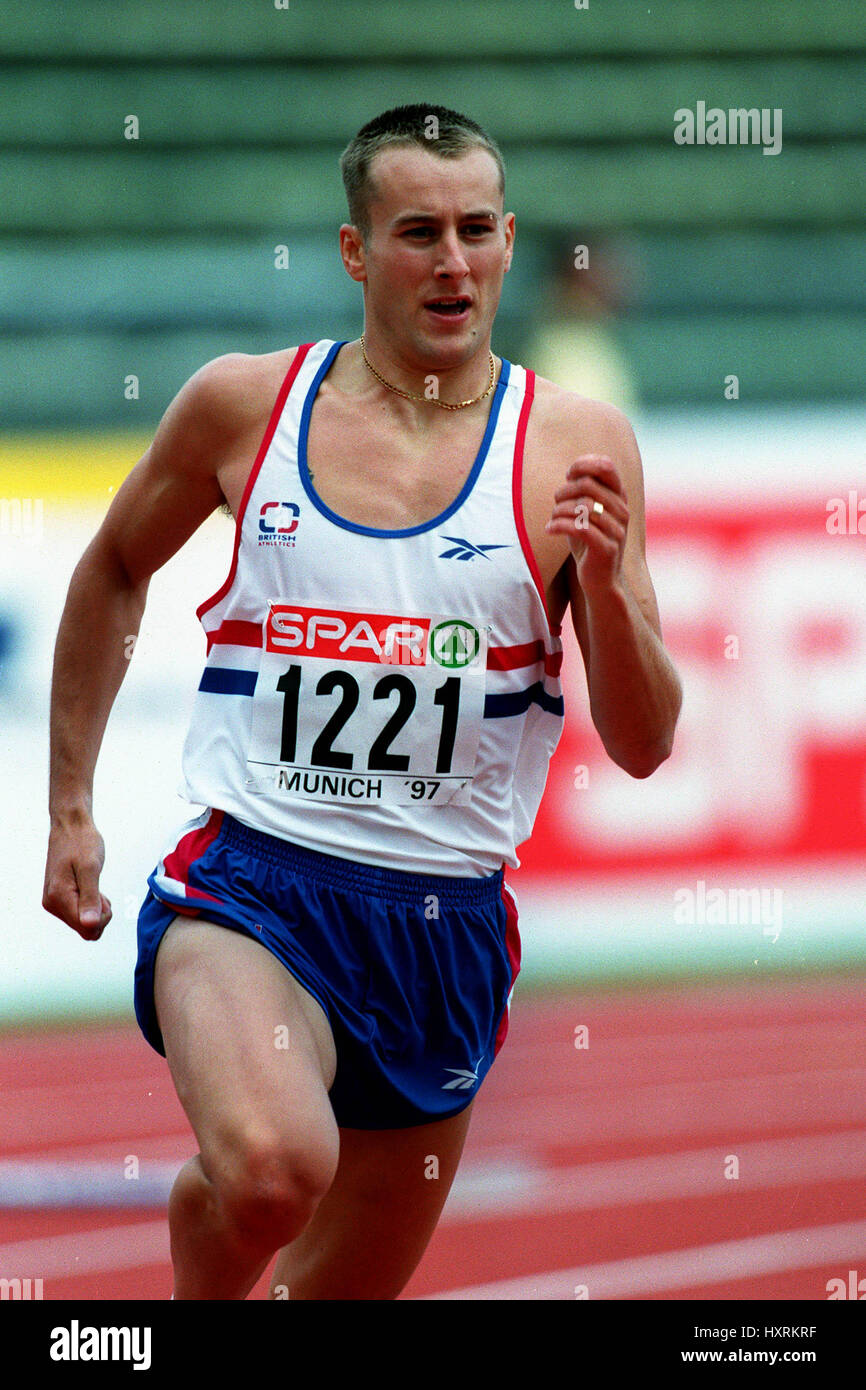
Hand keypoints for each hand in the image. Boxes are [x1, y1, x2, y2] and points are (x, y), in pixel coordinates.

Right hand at [43, 814, 112, 940]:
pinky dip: (89, 904)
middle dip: (99, 914)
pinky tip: (90, 888)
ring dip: (94, 908)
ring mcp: (54, 901)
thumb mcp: (91, 868)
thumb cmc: (82, 842)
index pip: (87, 929)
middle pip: (85, 929)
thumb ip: (90, 898)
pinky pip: (78, 913)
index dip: (102, 917)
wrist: (70, 826)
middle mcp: (52, 903)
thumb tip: (90, 925)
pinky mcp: (58, 897)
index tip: (103, 896)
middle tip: (100, 891)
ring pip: (82, 922)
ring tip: (94, 885)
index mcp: (59, 898)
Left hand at [545, 454, 628, 596]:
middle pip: (588, 485)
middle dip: (564, 491)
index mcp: (619, 498)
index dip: (584, 464)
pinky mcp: (606, 548)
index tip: (568, 475)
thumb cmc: (589, 543)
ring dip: (560, 510)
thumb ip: (584, 492)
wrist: (600, 580)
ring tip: (553, 519)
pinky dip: (559, 525)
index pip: (607, 466)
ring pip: (582, 506)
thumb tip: (573, 471)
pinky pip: (579, 528)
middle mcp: (622, 511)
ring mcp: (616, 530)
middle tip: (556, 503)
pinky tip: (550, 530)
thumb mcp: (587, 513)